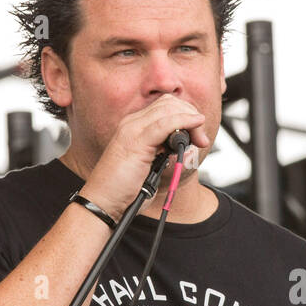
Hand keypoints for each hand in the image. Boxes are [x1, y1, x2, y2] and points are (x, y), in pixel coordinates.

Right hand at [81, 95, 210, 219]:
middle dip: (191, 115)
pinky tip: (196, 123)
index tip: (198, 134)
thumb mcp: (151, 168)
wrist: (103, 202)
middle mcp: (131, 124)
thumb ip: (167, 155)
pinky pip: (165, 123)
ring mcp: (132, 130)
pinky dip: (184, 121)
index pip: (164, 106)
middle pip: (168, 104)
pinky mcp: (135, 141)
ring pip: (168, 109)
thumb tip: (188, 149)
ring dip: (191, 120)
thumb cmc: (124, 190)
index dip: (185, 114)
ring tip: (200, 138)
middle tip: (201, 138)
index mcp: (134, 127)